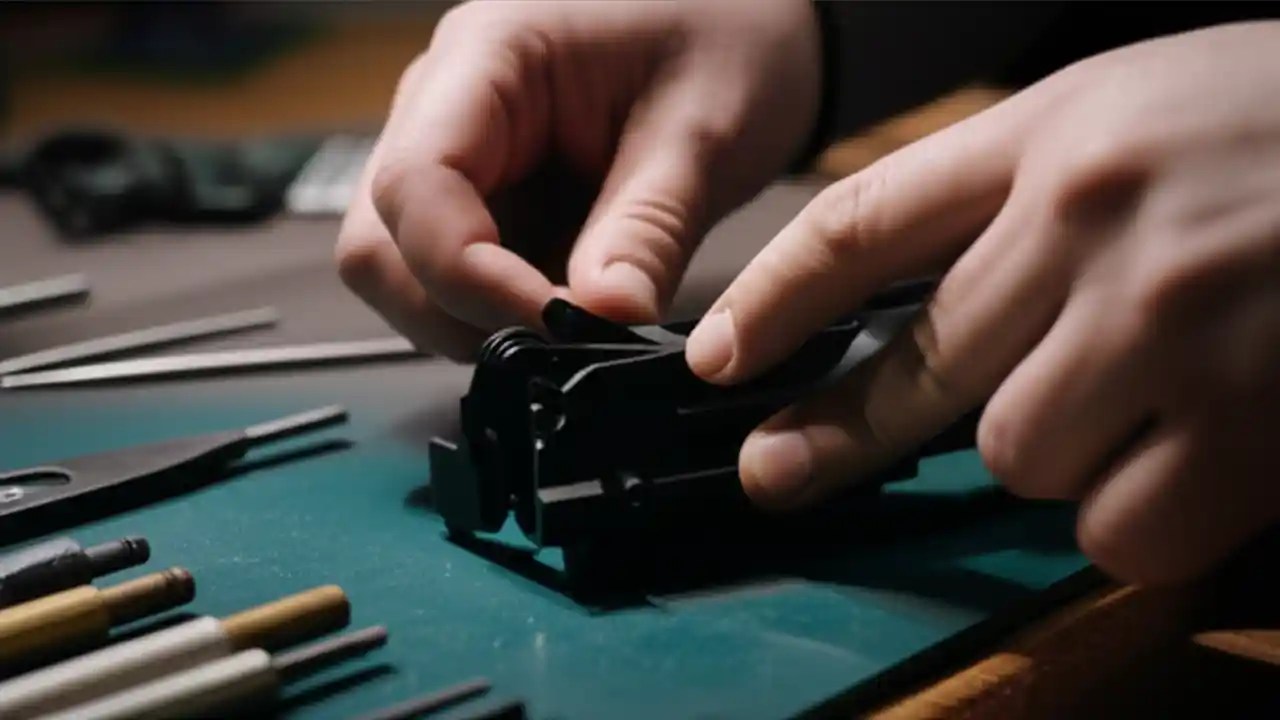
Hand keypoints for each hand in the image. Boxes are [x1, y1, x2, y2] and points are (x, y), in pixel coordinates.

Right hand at [336, 0, 820, 358]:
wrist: (745, 21)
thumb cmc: (726, 34)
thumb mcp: (705, 132)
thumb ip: (648, 229)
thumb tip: (604, 320)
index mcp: (489, 56)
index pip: (417, 185)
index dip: (469, 277)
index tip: (556, 326)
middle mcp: (447, 105)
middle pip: (384, 242)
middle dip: (461, 311)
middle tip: (567, 343)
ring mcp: (461, 155)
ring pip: (409, 272)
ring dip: (484, 320)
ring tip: (585, 325)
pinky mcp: (489, 198)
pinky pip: (462, 279)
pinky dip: (510, 314)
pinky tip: (580, 310)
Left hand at [685, 22, 1279, 584]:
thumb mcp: (1142, 109)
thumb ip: (1028, 195)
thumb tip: (929, 315)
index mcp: (1058, 132)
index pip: (867, 223)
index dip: (775, 299)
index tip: (716, 357)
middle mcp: (1094, 221)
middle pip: (921, 363)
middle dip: (844, 428)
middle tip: (774, 473)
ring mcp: (1171, 322)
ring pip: (1018, 452)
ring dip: (1062, 449)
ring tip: (1152, 397)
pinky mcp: (1250, 421)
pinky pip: (1119, 523)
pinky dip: (1145, 513)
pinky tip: (1208, 453)